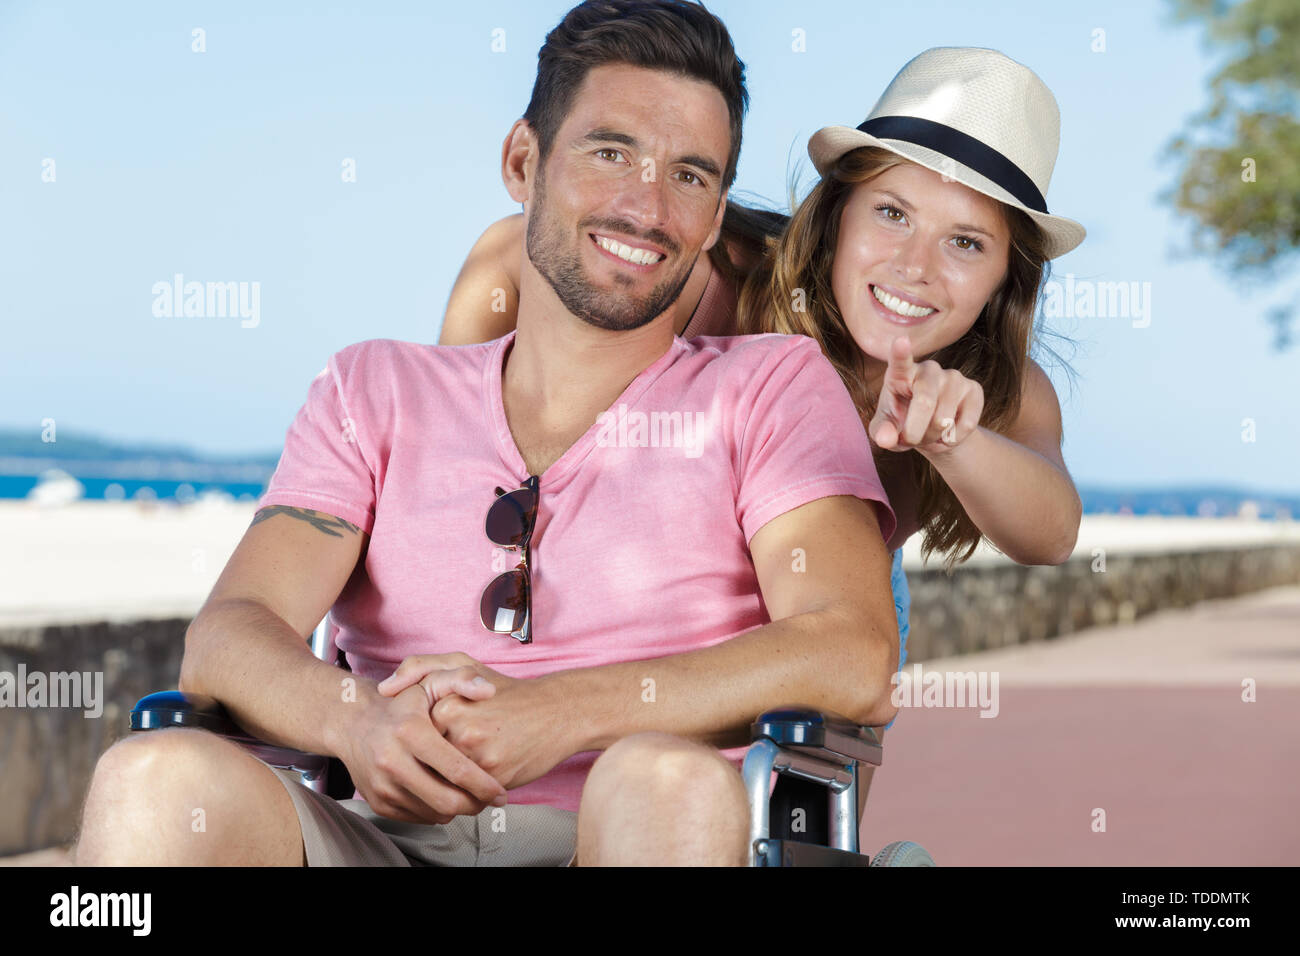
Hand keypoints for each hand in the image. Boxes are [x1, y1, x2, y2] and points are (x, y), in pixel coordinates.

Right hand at [335, 680, 507, 824]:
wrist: (355, 724)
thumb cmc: (404, 704)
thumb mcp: (430, 682)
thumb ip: (462, 679)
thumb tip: (489, 690)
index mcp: (410, 731)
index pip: (457, 769)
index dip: (484, 785)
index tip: (501, 793)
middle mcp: (392, 761)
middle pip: (447, 800)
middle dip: (475, 804)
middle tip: (490, 799)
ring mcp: (383, 786)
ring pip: (435, 813)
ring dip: (458, 809)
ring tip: (470, 795)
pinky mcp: (379, 803)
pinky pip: (419, 818)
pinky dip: (437, 811)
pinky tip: (445, 793)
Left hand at [379, 653, 574, 790]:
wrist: (559, 711)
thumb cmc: (508, 691)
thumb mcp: (464, 665)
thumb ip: (420, 668)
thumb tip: (384, 689)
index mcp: (445, 703)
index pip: (416, 738)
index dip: (428, 742)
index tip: (446, 737)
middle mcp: (457, 727)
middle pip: (428, 761)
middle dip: (437, 766)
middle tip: (463, 755)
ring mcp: (476, 753)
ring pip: (444, 782)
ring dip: (451, 785)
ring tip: (473, 769)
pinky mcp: (494, 774)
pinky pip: (467, 795)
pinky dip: (472, 794)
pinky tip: (487, 780)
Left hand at [868, 336, 983, 455]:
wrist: (933, 429)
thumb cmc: (902, 424)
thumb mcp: (886, 430)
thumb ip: (881, 433)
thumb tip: (886, 439)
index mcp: (901, 373)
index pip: (900, 361)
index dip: (901, 352)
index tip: (901, 341)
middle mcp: (929, 369)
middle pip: (925, 402)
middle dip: (915, 432)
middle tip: (910, 441)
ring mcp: (954, 377)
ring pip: (944, 419)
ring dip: (933, 438)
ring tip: (928, 436)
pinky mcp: (974, 389)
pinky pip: (966, 424)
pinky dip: (953, 439)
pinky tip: (946, 434)